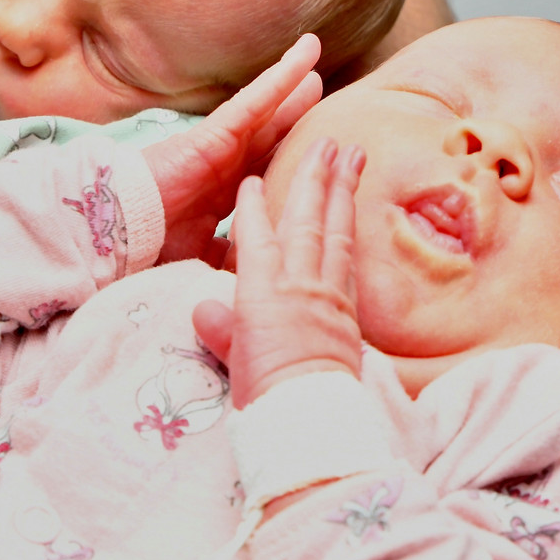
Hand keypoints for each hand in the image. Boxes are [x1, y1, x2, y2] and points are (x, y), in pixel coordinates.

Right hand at [144, 34, 322, 264]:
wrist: (120, 235)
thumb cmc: (149, 244)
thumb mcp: (199, 254)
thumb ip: (224, 255)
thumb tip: (241, 272)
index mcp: (225, 194)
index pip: (266, 172)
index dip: (290, 160)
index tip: (318, 154)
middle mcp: (228, 166)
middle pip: (272, 135)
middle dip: (297, 115)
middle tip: (322, 93)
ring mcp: (223, 147)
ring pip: (268, 111)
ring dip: (292, 86)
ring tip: (313, 53)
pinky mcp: (217, 134)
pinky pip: (255, 102)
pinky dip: (280, 79)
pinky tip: (303, 59)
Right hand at [193, 137, 365, 408]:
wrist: (307, 417)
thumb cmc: (264, 394)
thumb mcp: (234, 359)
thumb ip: (222, 329)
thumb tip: (205, 312)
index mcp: (260, 291)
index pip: (253, 237)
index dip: (251, 207)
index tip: (251, 181)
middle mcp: (296, 282)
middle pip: (305, 219)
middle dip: (315, 177)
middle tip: (329, 142)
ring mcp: (327, 293)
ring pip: (335, 230)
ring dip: (343, 191)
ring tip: (354, 158)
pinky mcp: (349, 311)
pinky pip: (349, 260)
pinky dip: (351, 232)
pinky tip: (354, 216)